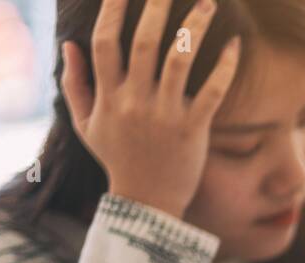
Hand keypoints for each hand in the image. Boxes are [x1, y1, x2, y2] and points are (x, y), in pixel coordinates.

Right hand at [60, 0, 240, 219]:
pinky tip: (236, 47)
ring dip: (194, 27)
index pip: (105, 42)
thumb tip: (69, 45)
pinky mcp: (192, 128)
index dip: (112, 11)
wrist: (147, 202)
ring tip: (207, 3)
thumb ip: (76, 84)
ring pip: (179, 60)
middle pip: (144, 43)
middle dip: (156, 8)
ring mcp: (164, 114)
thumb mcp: (86, 124)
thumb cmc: (118, 160)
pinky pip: (211, 91)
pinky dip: (225, 68)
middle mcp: (135, 100)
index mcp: (108, 96)